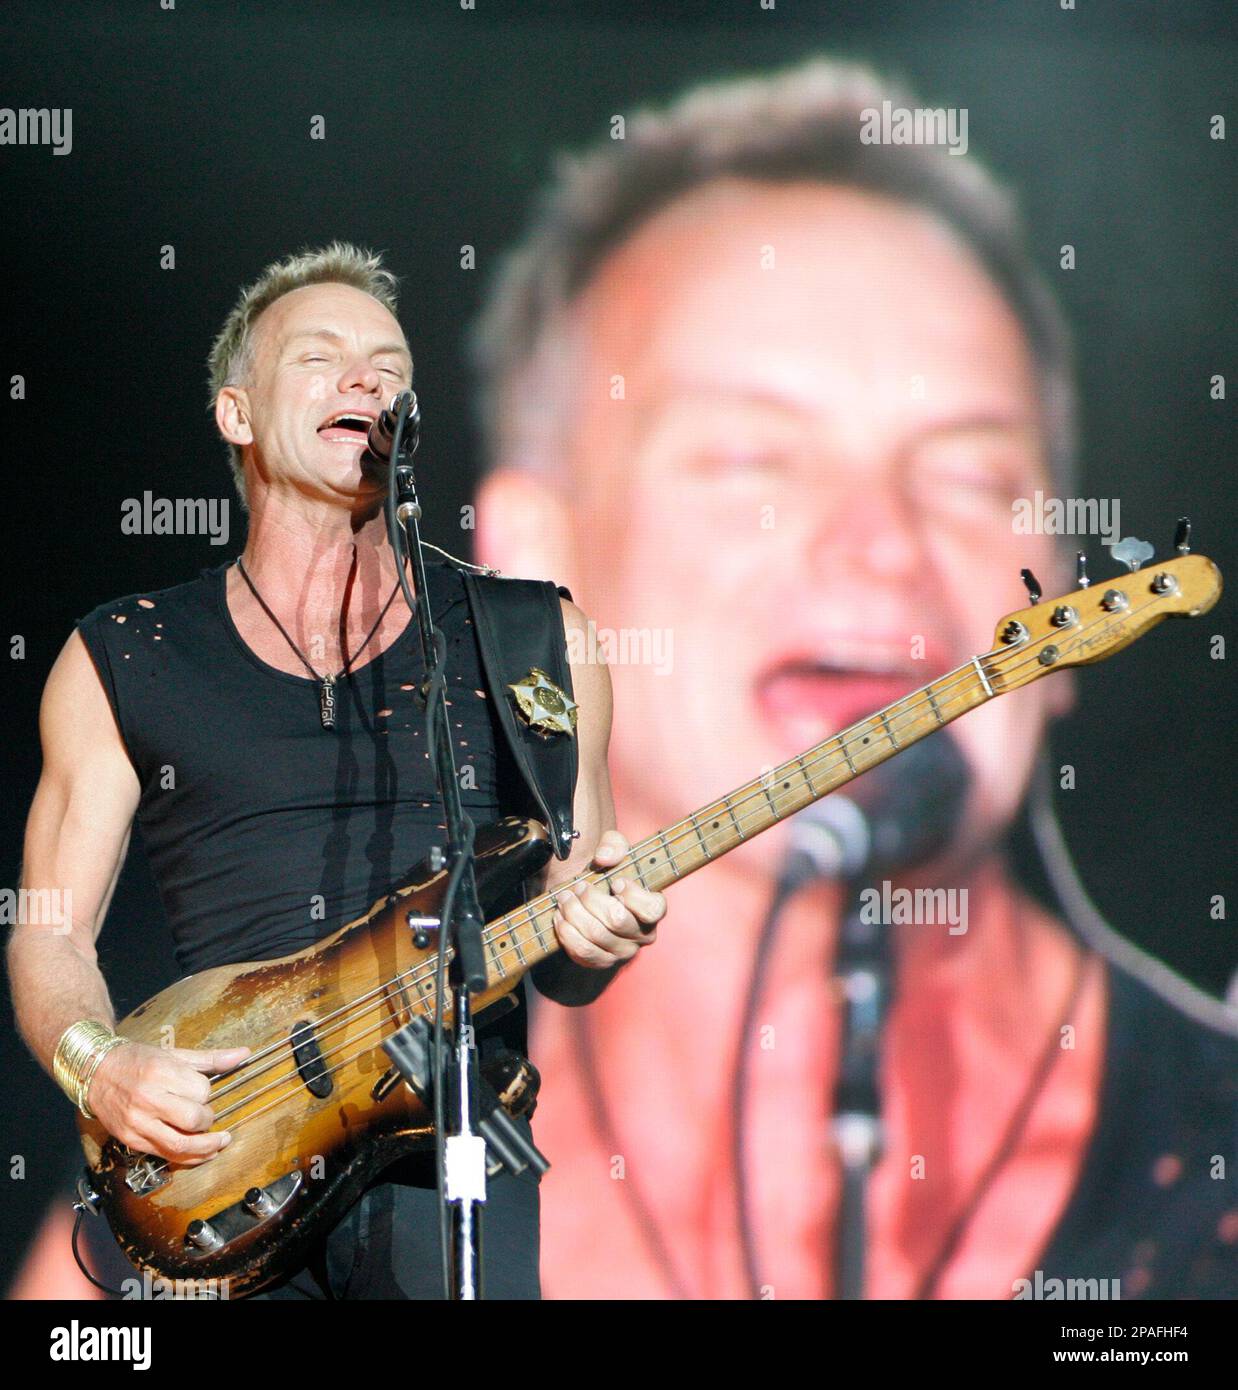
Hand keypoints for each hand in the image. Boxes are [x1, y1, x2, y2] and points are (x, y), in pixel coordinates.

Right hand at [86, 1040, 250, 1164]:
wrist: (96, 1071)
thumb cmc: (139, 1061)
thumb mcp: (175, 1054)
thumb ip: (211, 1058)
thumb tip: (243, 1054)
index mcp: (160, 1073)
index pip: (200, 1090)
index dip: (207, 1093)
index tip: (202, 1091)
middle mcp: (148, 1099)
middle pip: (192, 1118)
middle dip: (208, 1119)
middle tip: (208, 1115)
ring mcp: (138, 1123)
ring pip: (180, 1144)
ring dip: (206, 1147)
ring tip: (220, 1142)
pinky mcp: (131, 1139)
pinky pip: (165, 1155)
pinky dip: (189, 1158)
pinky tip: (203, 1153)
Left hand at [550, 829, 666, 969]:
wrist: (593, 899)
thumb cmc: (610, 874)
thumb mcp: (615, 850)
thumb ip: (614, 845)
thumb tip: (604, 858)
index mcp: (654, 909)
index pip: (653, 909)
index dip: (633, 896)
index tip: (616, 882)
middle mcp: (643, 934)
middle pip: (616, 920)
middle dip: (591, 899)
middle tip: (578, 887)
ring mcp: (623, 951)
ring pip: (595, 936)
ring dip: (574, 914)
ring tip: (564, 899)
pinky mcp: (602, 961)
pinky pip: (582, 952)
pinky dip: (567, 933)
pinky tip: (560, 917)